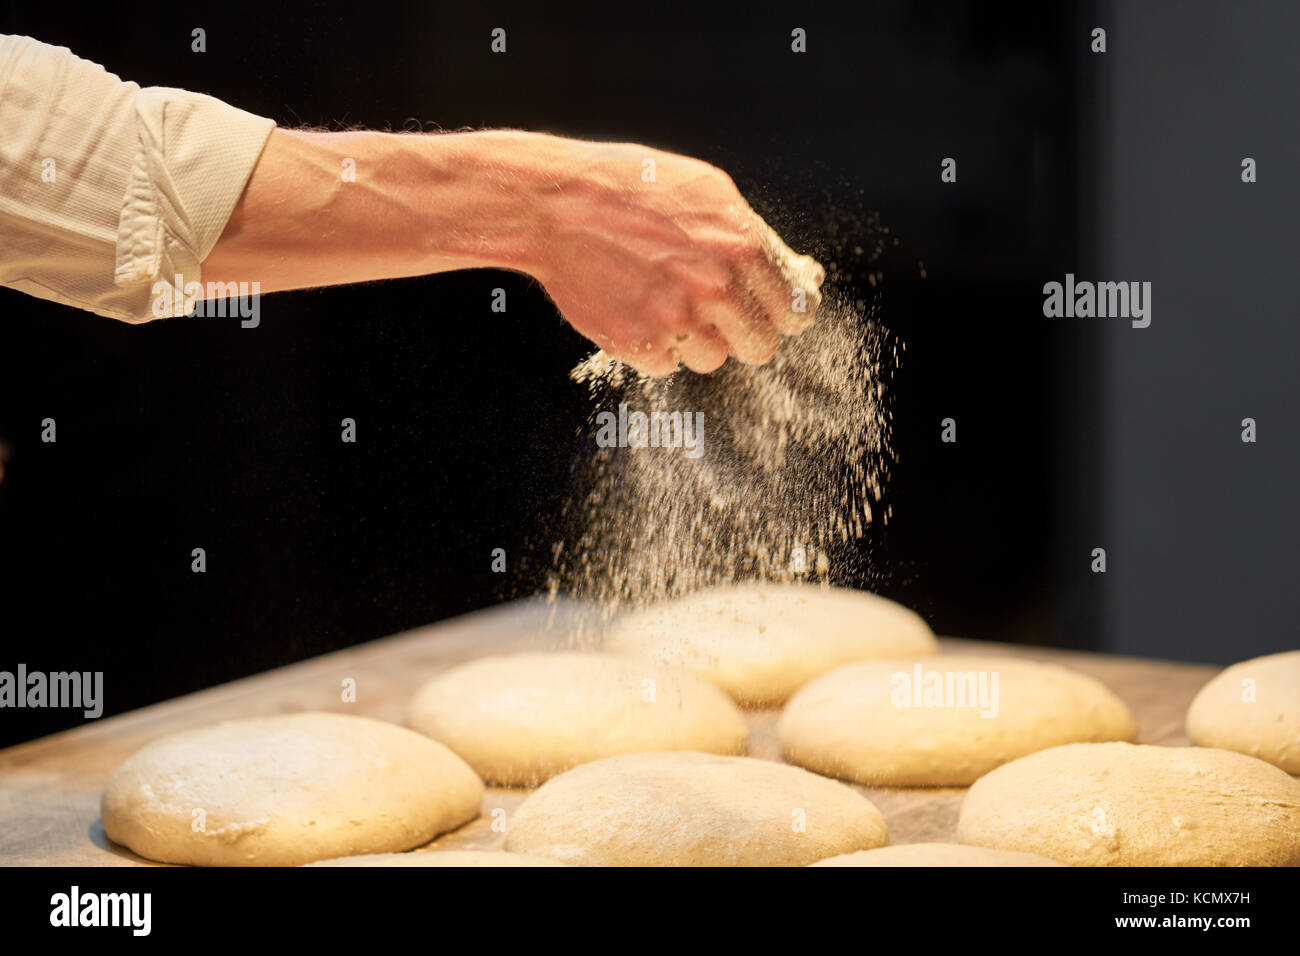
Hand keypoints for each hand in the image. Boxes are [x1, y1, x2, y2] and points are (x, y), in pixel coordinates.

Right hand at [524, 138, 824, 375]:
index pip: (795, 310)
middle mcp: (715, 288)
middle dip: (745, 334)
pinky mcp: (639, 343)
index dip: (786, 316)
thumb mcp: (705, 190)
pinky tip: (635, 307)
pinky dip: (654, 345)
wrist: (555, 205)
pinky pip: (666, 364)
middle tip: (723, 318)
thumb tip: (794, 271)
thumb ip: (749, 234)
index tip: (777, 318)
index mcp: (742, 247)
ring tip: (666, 302)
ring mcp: (676, 320)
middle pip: (760, 346)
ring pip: (713, 359)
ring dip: (697, 341)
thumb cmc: (629, 186)